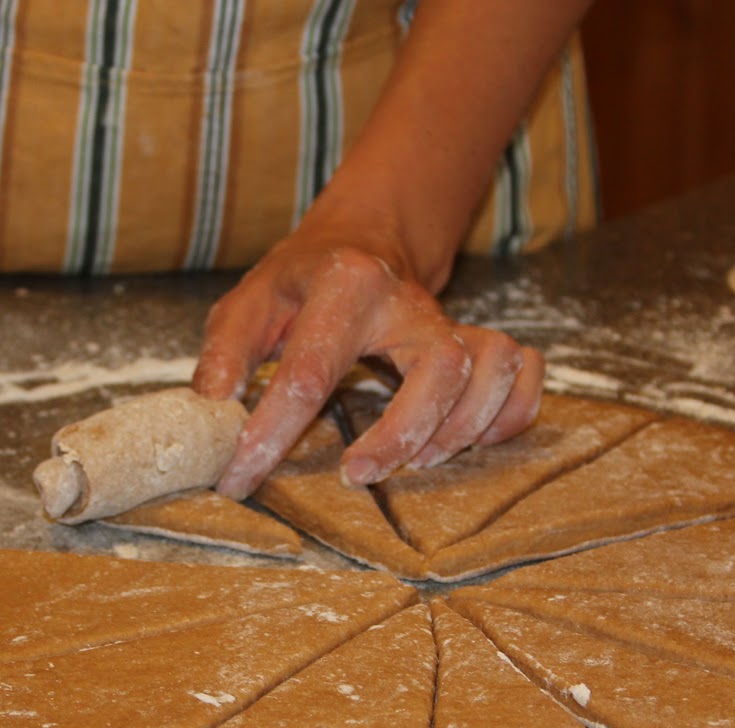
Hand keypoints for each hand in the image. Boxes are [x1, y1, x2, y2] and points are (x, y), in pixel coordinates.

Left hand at [193, 226, 543, 499]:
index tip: (240, 478)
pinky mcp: (479, 339)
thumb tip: (210, 409)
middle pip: (437, 367)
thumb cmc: (300, 283)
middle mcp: (409, 300)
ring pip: (488, 370)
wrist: (362, 243)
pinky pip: (524, 374)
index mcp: (343, 284)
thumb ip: (226, 354)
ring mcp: (451, 320)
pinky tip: (469, 443)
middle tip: (356, 476)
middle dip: (400, 434)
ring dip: (460, 429)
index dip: (269, 434)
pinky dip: (510, 415)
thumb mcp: (248, 302)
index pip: (307, 371)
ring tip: (415, 463)